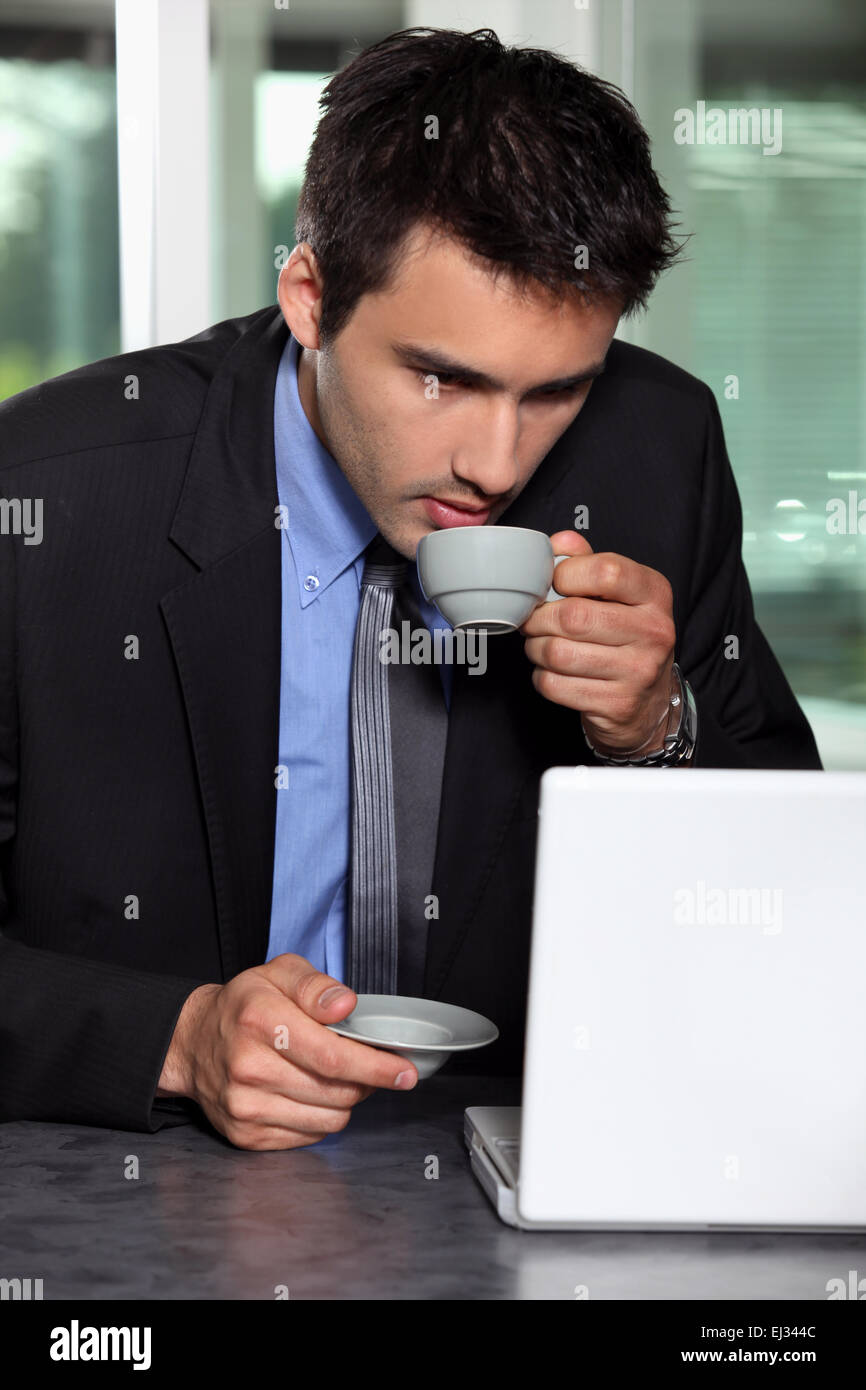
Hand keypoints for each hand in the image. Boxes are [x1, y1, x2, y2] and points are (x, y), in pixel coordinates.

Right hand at [156, 954, 417, 1150]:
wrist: (193, 1042)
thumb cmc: (244, 1005)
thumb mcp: (278, 973)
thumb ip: (315, 985)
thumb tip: (346, 1005)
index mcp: (260, 1020)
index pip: (332, 1056)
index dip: (375, 1067)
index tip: (404, 1072)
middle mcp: (249, 1068)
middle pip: (336, 1092)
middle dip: (365, 1082)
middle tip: (367, 1066)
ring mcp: (245, 1107)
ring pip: (328, 1121)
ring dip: (344, 1101)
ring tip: (334, 1078)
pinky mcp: (245, 1135)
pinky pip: (309, 1137)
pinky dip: (320, 1119)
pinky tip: (309, 1095)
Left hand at [519, 530, 676, 753]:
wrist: (649, 701)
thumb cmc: (625, 638)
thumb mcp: (617, 593)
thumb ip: (587, 562)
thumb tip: (558, 543)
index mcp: (654, 594)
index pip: (606, 571)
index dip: (565, 575)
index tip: (554, 584)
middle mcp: (654, 631)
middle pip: (573, 616)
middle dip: (539, 618)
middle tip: (534, 620)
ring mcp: (638, 671)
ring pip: (558, 653)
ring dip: (536, 648)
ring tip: (541, 645)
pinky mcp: (617, 704)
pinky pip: (555, 685)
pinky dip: (542, 677)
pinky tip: (554, 671)